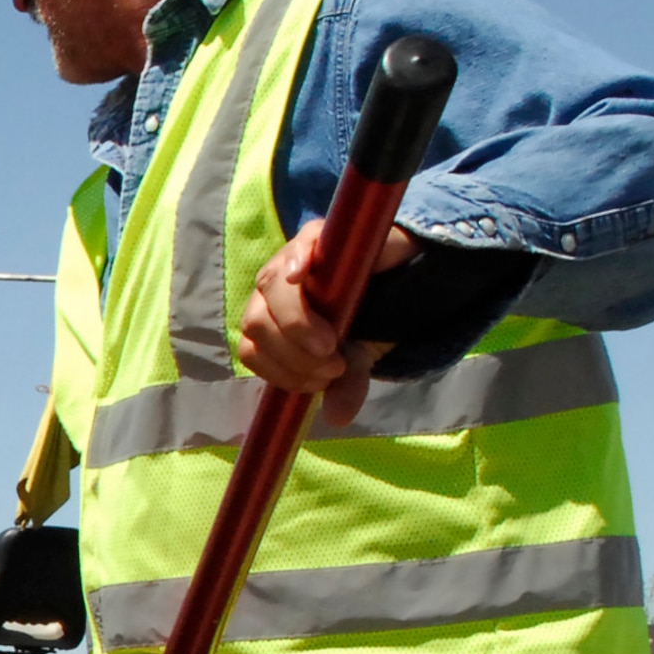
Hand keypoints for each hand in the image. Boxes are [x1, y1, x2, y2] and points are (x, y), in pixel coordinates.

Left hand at [237, 219, 410, 424]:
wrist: (403, 277)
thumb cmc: (368, 319)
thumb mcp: (356, 359)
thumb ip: (344, 385)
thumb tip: (339, 418)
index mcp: (270, 320)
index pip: (251, 350)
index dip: (280, 372)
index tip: (319, 383)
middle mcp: (272, 290)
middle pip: (255, 323)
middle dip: (292, 355)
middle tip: (332, 365)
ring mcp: (290, 259)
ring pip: (270, 291)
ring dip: (298, 327)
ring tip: (334, 344)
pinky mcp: (316, 234)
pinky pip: (296, 248)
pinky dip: (294, 264)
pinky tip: (302, 276)